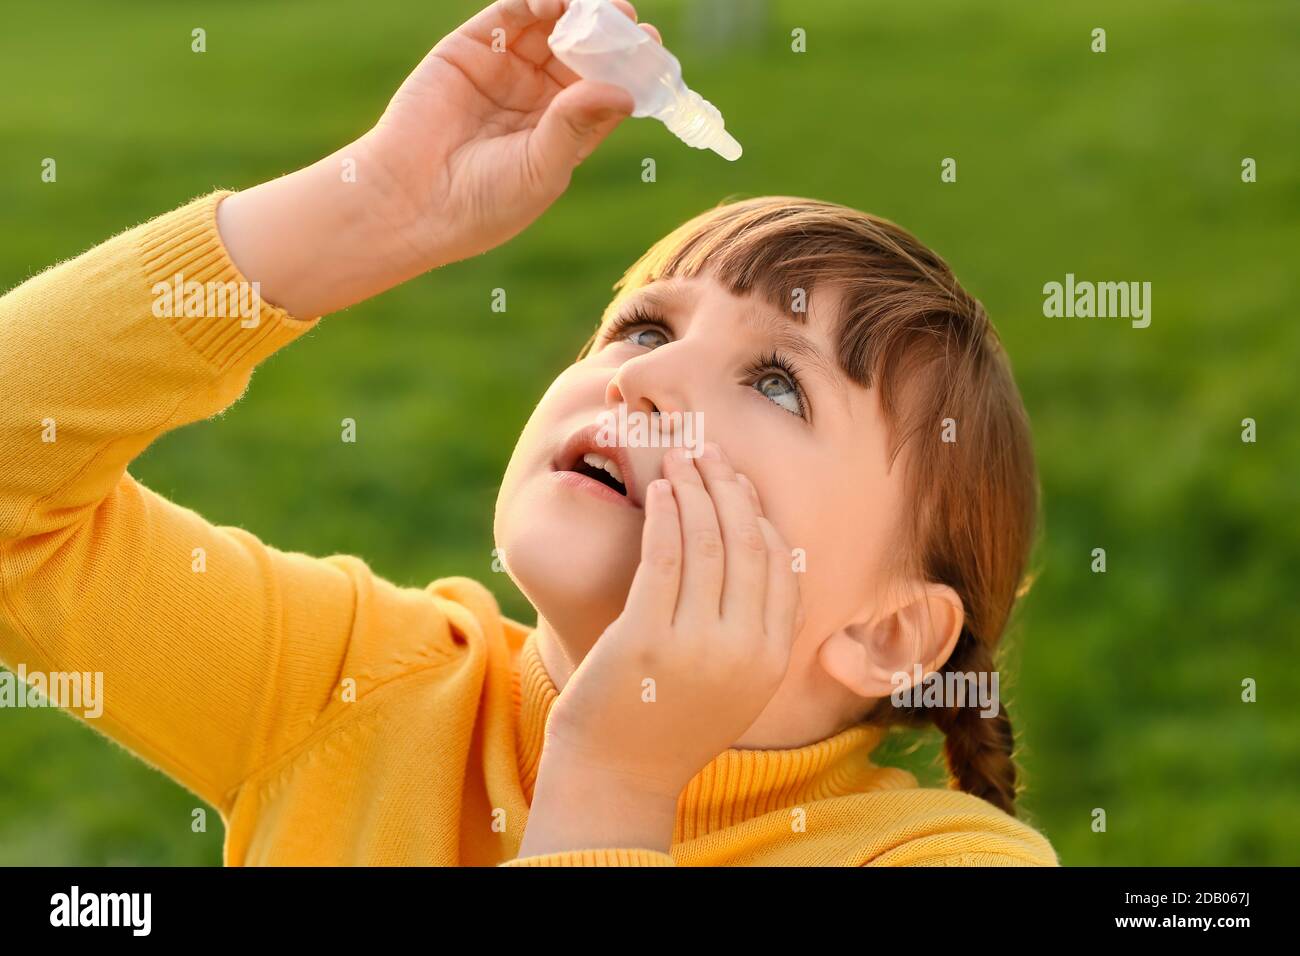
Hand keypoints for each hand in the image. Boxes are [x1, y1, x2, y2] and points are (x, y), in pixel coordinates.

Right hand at [363, 0, 659, 266]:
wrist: (412, 201)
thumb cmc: (482, 202)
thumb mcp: (542, 168)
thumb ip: (577, 125)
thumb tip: (626, 93)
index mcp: (561, 133)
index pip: (604, 91)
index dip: (628, 69)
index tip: (651, 51)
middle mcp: (535, 99)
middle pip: (582, 54)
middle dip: (607, 34)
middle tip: (629, 20)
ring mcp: (504, 71)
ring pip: (549, 29)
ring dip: (576, 10)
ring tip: (597, 5)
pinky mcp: (470, 50)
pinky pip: (509, 16)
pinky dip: (534, 1)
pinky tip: (555, 1)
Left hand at [542, 443, 802, 800]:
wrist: (617, 776)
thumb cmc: (668, 720)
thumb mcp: (733, 684)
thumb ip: (752, 631)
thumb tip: (755, 549)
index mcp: (772, 659)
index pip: (782, 566)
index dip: (760, 515)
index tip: (738, 484)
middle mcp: (744, 650)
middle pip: (749, 542)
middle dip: (729, 487)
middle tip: (709, 452)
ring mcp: (697, 645)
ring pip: (707, 541)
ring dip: (694, 489)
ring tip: (679, 458)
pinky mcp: (647, 638)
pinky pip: (664, 556)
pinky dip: (663, 514)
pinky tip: (656, 492)